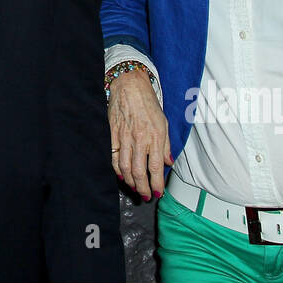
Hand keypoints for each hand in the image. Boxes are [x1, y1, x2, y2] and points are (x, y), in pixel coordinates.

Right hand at [108, 70, 171, 198]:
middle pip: (139, 172)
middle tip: (146, 196)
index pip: (155, 167)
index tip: (158, 193)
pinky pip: (114, 156)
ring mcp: (124, 137)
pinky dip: (117, 169)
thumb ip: (166, 145)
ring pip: (125, 167)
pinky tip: (121, 175)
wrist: (129, 86)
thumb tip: (168, 163)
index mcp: (154, 136)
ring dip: (130, 182)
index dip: (157, 184)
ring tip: (135, 188)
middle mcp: (139, 139)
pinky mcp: (113, 134)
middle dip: (143, 188)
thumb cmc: (148, 103)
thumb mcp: (164, 122)